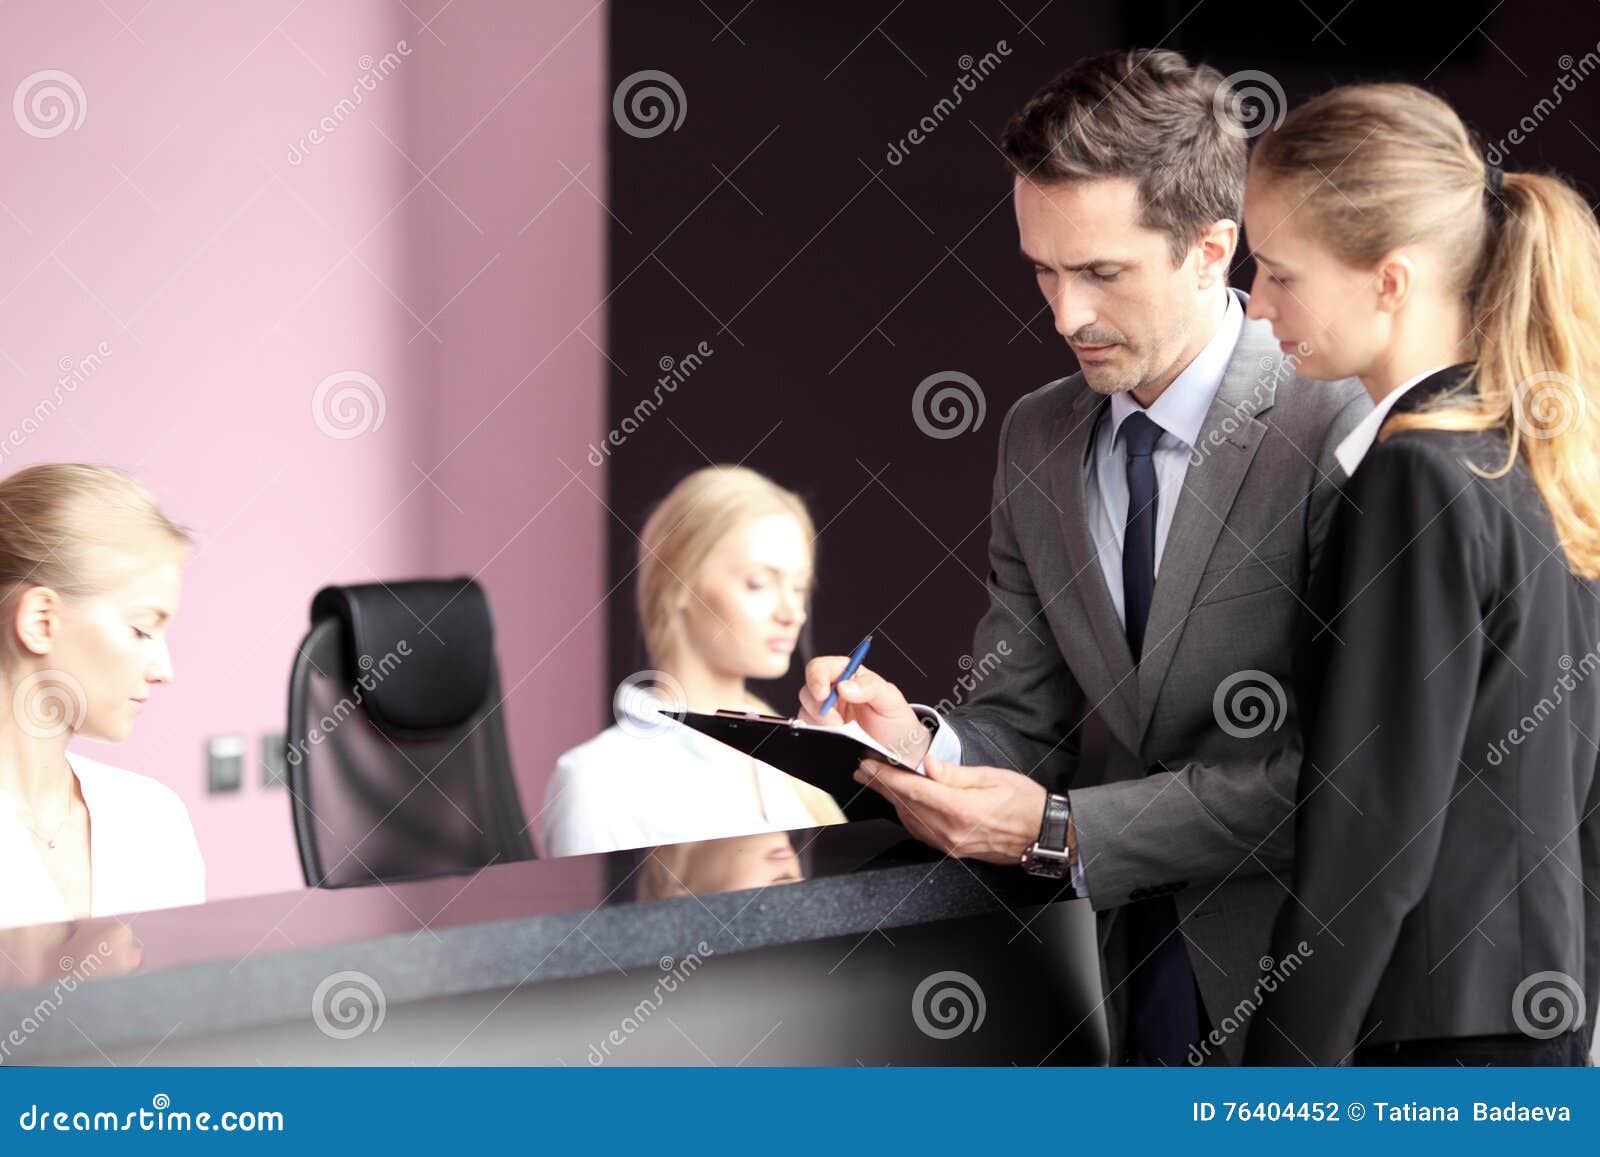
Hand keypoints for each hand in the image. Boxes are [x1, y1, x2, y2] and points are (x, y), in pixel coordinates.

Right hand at [798, 658, 932, 767]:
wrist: (899, 751)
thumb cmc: (896, 721)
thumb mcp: (891, 700)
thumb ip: (871, 686)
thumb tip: (844, 686)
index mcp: (849, 676)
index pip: (822, 667)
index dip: (817, 678)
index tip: (823, 694)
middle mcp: (833, 692)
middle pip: (808, 690)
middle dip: (818, 707)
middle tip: (837, 723)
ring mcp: (826, 714)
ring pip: (805, 711)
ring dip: (819, 723)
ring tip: (842, 732)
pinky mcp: (822, 732)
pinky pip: (809, 730)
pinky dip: (817, 734)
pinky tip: (835, 739)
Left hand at [853, 753, 1048, 864]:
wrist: (1042, 834)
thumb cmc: (1025, 803)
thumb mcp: (993, 777)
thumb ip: (955, 774)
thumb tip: (927, 765)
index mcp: (962, 810)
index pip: (913, 791)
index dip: (886, 777)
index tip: (868, 766)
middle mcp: (952, 831)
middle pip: (905, 806)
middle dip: (881, 786)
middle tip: (863, 772)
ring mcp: (951, 844)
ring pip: (909, 820)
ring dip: (892, 800)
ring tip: (879, 782)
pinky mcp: (953, 851)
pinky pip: (921, 832)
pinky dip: (907, 815)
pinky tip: (903, 803)